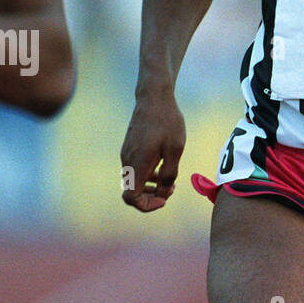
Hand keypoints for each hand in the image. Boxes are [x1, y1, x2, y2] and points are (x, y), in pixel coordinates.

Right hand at [120, 90, 185, 211]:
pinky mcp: (130, 148)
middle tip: (171, 191)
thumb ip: (170, 173)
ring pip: (134, 181)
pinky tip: (163, 170)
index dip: (146, 205)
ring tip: (170, 183)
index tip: (163, 199)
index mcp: (138, 163)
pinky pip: (135, 169)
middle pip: (132, 192)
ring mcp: (127, 154)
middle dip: (151, 196)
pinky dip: (148, 175)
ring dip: (151, 186)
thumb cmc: (167, 121)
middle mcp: (128, 161)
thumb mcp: (176, 149)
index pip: (130, 197)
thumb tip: (164, 191)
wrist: (154, 98)